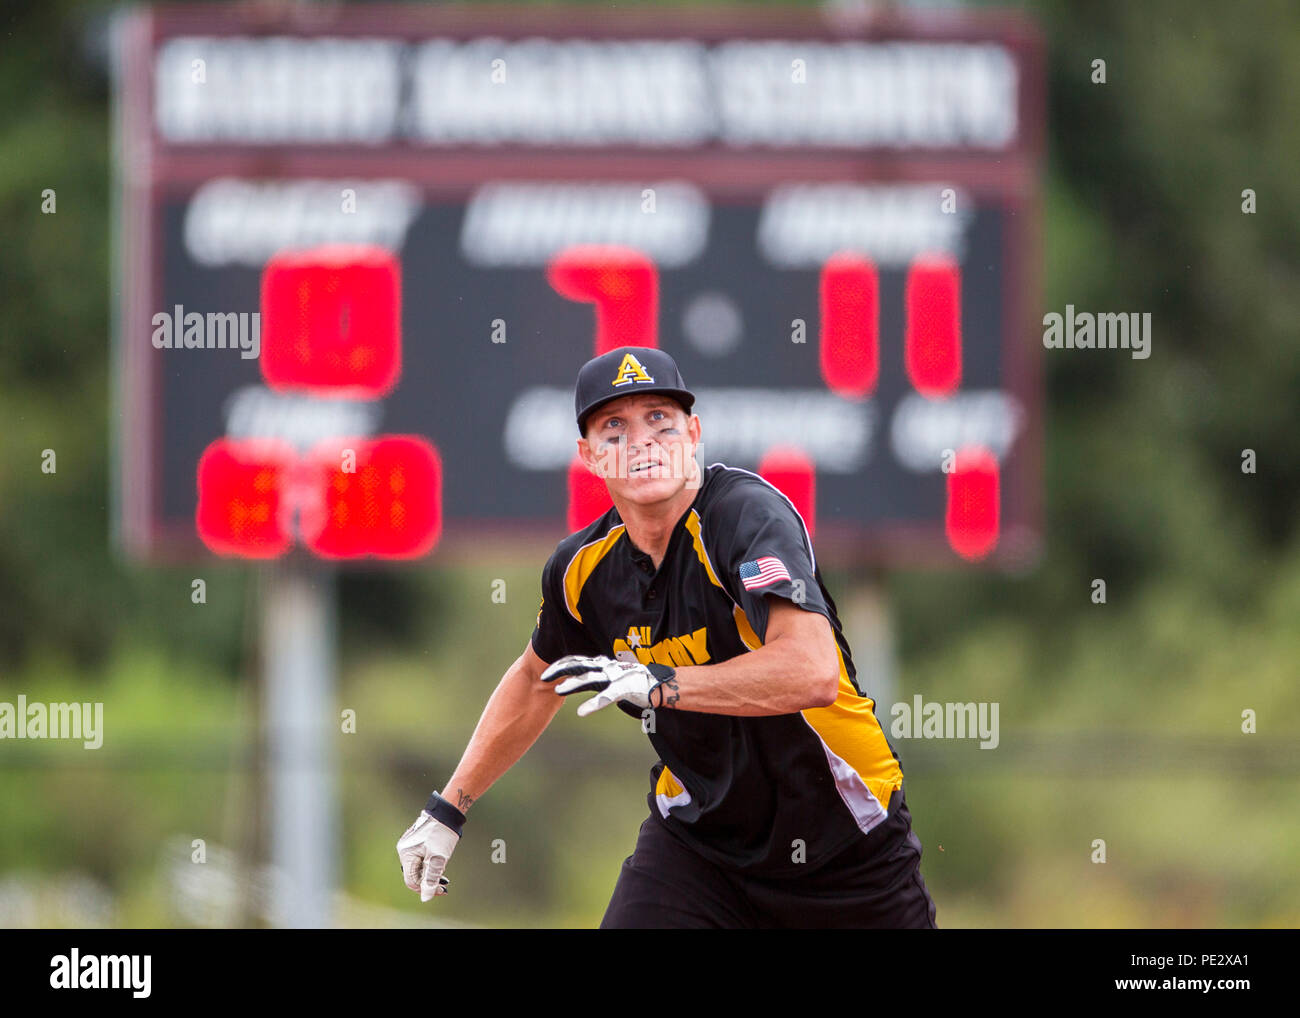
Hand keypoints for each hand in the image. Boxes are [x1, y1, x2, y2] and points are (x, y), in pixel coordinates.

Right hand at [397, 808, 459, 901]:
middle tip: (445, 884)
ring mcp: (409, 845)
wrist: (447, 812)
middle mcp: (404, 850)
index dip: (425, 889)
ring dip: (430, 873)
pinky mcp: (415, 842)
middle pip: (414, 875)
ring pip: (418, 867)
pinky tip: (440, 865)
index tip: (442, 889)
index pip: (411, 881)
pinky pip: (420, 858)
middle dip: (429, 881)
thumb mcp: (438, 859)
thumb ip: (430, 879)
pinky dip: (429, 864)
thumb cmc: (442, 833)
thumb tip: (425, 899)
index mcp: (406, 855)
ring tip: (444, 876)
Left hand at [540, 654, 677, 716]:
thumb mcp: (612, 675)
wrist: (660, 684)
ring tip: (558, 691)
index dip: (560, 664)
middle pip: (578, 666)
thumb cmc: (635, 681)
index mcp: (603, 665)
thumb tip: (584, 676)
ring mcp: (614, 678)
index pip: (577, 660)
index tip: (546, 672)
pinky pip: (605, 697)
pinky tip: (581, 711)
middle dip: (559, 671)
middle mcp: (606, 668)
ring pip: (589, 680)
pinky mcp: (624, 689)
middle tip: (543, 677)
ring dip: (572, 685)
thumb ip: (599, 675)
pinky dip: (593, 704)